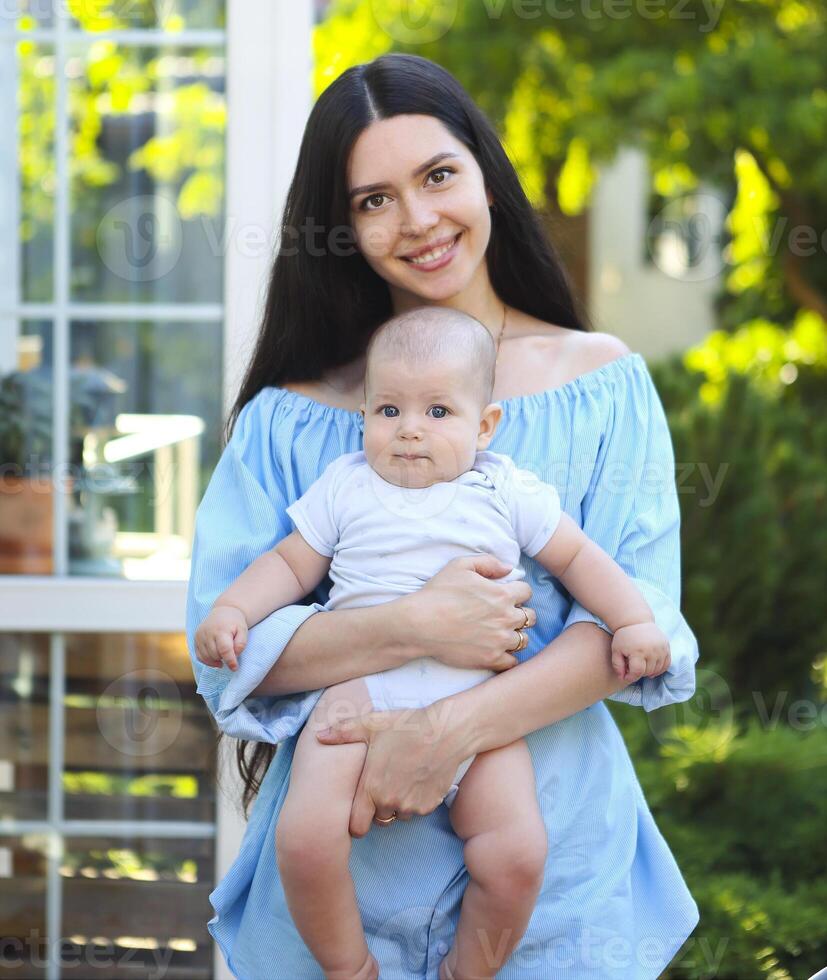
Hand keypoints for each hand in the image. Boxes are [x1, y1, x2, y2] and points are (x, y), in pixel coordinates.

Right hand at [194, 605, 247, 671]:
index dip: (230, 661)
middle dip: (224, 658)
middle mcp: (208, 632)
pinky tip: (215, 660)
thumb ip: (241, 643)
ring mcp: (199, 635)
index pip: (224, 650)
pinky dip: (207, 661)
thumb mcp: (243, 630)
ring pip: (206, 657)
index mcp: (221, 630)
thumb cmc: (235, 622)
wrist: (223, 611)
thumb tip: (234, 655)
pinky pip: (199, 656)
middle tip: (231, 654)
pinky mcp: (195, 638)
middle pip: (215, 655)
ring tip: (224, 654)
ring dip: (216, 660)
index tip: (235, 668)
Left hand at [315, 703, 471, 837]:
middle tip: (382, 783)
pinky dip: (415, 800)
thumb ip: (342, 732)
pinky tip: (417, 777)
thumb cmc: (407, 726)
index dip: (355, 820)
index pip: (356, 826)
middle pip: (378, 819)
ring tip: (401, 777)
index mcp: (371, 788)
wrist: (447, 731)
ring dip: (397, 804)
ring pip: (398, 815)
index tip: (359, 808)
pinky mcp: (429, 805)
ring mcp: (412, 806)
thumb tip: (318, 736)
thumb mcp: (371, 724)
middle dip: (377, 807)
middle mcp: (390, 802)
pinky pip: (416, 811)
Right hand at [408, 555, 535, 672]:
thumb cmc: (438, 592)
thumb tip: (508, 568)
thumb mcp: (460, 565)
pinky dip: (507, 656)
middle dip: (520, 614)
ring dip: (515, 635)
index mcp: (502, 594)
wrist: (419, 624)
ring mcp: (500, 640)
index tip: (506, 596)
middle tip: (504, 615)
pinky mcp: (490, 659)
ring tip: (499, 633)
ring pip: (524, 639)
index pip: (527, 592)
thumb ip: (488, 562)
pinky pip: (513, 661)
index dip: (517, 592)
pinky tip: (496, 650)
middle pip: (531, 617)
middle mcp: (506, 618)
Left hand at [611, 623, 670, 681]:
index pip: (637, 672)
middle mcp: (652, 650)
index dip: (631, 677)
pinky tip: (651, 668)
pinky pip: (667, 664)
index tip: (626, 675)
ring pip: (657, 669)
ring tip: (640, 667)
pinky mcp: (667, 647)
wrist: (637, 620)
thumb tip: (622, 678)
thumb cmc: (624, 637)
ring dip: (649, 672)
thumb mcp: (616, 650)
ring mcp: (661, 649)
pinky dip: (660, 669)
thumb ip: (617, 665)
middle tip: (632, 668)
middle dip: (638, 673)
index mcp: (638, 651)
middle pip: (647, 672)